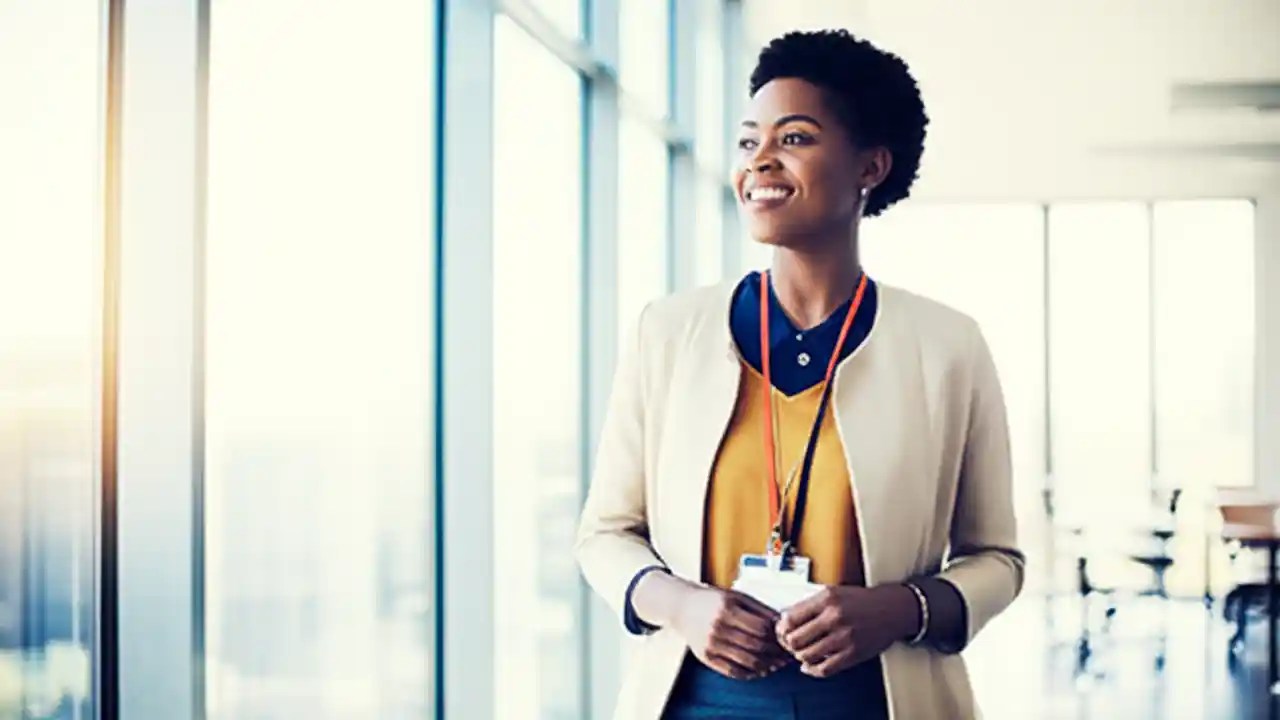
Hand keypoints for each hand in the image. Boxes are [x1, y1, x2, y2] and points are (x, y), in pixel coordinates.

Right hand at [671, 584, 791, 679]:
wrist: (682, 607)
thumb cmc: (714, 600)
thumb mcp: (737, 597)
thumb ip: (760, 609)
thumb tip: (784, 624)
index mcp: (727, 609)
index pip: (760, 628)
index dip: (777, 636)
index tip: (787, 640)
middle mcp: (717, 628)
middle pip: (755, 646)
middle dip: (775, 653)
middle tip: (787, 656)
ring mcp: (711, 645)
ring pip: (747, 662)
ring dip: (767, 666)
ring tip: (777, 664)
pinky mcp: (706, 658)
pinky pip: (733, 672)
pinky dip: (750, 674)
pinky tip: (760, 670)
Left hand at [775, 585, 918, 677]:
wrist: (892, 609)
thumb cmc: (861, 601)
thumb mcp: (833, 592)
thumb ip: (810, 604)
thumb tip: (785, 620)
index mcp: (827, 599)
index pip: (791, 618)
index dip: (782, 628)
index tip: (782, 630)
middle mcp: (834, 617)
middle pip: (795, 639)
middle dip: (789, 644)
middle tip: (790, 643)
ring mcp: (844, 637)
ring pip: (807, 655)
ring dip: (800, 656)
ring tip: (802, 652)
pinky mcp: (853, 654)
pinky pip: (824, 669)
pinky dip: (812, 670)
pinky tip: (809, 666)